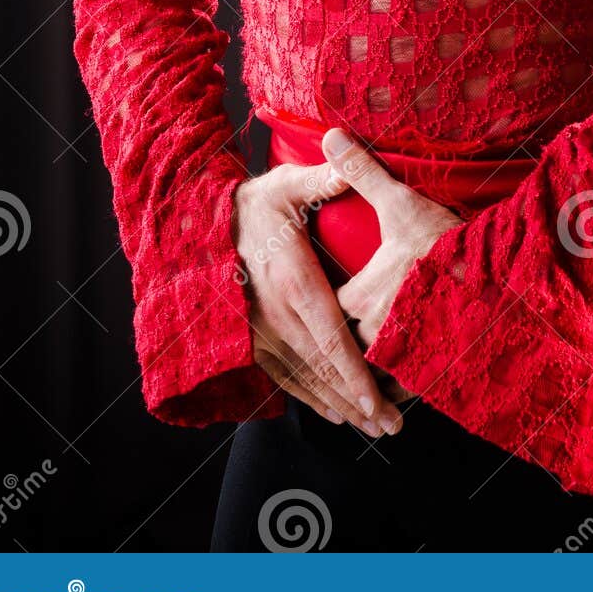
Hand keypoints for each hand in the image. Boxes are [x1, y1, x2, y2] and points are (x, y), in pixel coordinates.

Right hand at [231, 160, 402, 436]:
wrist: (200, 229)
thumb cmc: (251, 205)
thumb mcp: (285, 185)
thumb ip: (321, 180)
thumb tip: (349, 164)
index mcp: (292, 282)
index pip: (329, 337)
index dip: (353, 373)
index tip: (378, 399)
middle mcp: (276, 316)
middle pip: (324, 369)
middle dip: (359, 401)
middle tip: (392, 426)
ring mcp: (261, 333)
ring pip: (306, 380)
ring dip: (341, 406)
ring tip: (374, 427)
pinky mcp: (253, 340)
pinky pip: (284, 378)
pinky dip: (311, 398)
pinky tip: (336, 414)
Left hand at [321, 129, 462, 376]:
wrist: (500, 280)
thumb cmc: (444, 243)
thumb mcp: (400, 203)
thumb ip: (362, 172)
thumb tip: (330, 136)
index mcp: (357, 298)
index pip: (332, 306)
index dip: (343, 297)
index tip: (356, 287)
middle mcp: (373, 334)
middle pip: (353, 338)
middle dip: (362, 329)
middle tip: (379, 312)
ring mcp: (401, 358)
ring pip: (379, 363)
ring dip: (386, 353)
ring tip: (401, 336)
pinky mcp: (428, 375)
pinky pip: (406, 384)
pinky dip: (409, 375)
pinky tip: (421, 358)